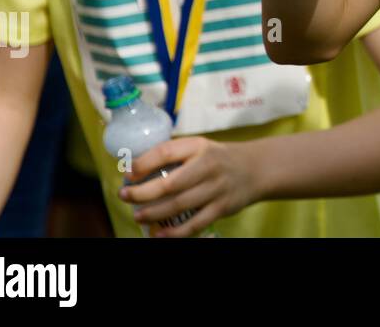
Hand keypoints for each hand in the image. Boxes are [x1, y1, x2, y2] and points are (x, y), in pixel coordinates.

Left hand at [120, 136, 260, 237]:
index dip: (143, 163)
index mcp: (199, 146)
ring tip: (138, 216)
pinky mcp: (222, 207)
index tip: (127, 173)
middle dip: (142, 192)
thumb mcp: (199, 148)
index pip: (166, 151)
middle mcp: (208, 166)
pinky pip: (196, 223)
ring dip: (154, 213)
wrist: (254, 169)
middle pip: (170, 183)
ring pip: (180, 205)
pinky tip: (161, 233)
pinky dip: (176, 232)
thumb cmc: (217, 159)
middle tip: (124, 196)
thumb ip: (174, 155)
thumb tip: (136, 169)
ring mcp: (216, 188)